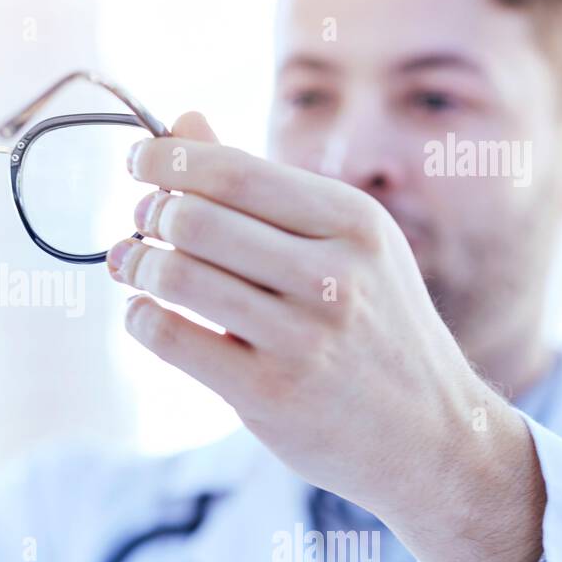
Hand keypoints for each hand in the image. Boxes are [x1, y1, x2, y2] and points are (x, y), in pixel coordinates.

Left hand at [109, 112, 544, 561]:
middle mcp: (333, 275)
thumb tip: (182, 124)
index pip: (234, 172)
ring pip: (177, 276)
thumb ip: (260, 186)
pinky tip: (144, 314)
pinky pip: (171, 338)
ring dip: (136, 264)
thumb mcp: (344, 244)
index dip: (168, 160)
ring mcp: (303, 337)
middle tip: (138, 223)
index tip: (137, 160)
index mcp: (353, 222)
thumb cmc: (373, 327)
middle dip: (149, 214)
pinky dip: (140, 318)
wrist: (431, 437)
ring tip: (130, 264)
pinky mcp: (269, 393)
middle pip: (195, 220)